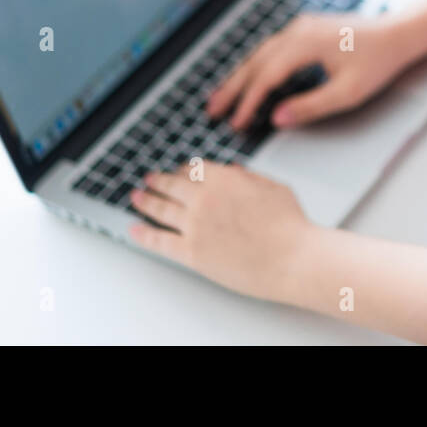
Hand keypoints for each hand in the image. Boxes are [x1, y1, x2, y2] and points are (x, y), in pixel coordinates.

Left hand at [129, 161, 312, 302]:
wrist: (292, 257)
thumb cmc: (290, 225)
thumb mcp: (274, 187)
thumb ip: (249, 176)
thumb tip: (232, 170)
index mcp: (224, 178)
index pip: (192, 169)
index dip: (181, 170)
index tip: (177, 172)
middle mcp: (204, 198)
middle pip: (171, 185)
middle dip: (158, 181)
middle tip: (149, 181)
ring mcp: (194, 226)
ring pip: (160, 209)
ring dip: (145, 201)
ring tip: (136, 198)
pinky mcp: (191, 253)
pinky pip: (159, 241)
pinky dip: (143, 234)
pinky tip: (134, 229)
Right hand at [206, 12, 421, 130]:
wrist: (399, 33)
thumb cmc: (378, 62)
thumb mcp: (348, 93)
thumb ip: (311, 106)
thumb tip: (276, 119)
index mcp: (306, 44)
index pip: (267, 76)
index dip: (248, 101)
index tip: (235, 123)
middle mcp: (298, 31)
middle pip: (256, 61)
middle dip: (233, 88)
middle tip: (212, 110)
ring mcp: (301, 27)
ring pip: (261, 52)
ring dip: (241, 75)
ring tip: (222, 97)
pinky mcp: (306, 29)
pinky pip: (273, 47)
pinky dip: (257, 64)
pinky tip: (250, 77)